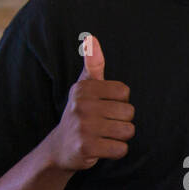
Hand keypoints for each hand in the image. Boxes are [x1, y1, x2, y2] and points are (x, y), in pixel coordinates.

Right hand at [46, 34, 134, 171]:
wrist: (60, 148)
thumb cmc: (80, 113)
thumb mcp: (84, 87)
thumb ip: (93, 64)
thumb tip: (91, 37)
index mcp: (84, 88)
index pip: (124, 92)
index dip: (119, 103)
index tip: (103, 108)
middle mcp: (81, 105)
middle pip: (129, 112)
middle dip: (121, 122)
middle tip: (103, 125)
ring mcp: (83, 127)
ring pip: (127, 131)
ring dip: (120, 137)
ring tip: (103, 136)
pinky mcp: (86, 147)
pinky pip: (121, 149)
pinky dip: (116, 152)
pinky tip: (101, 148)